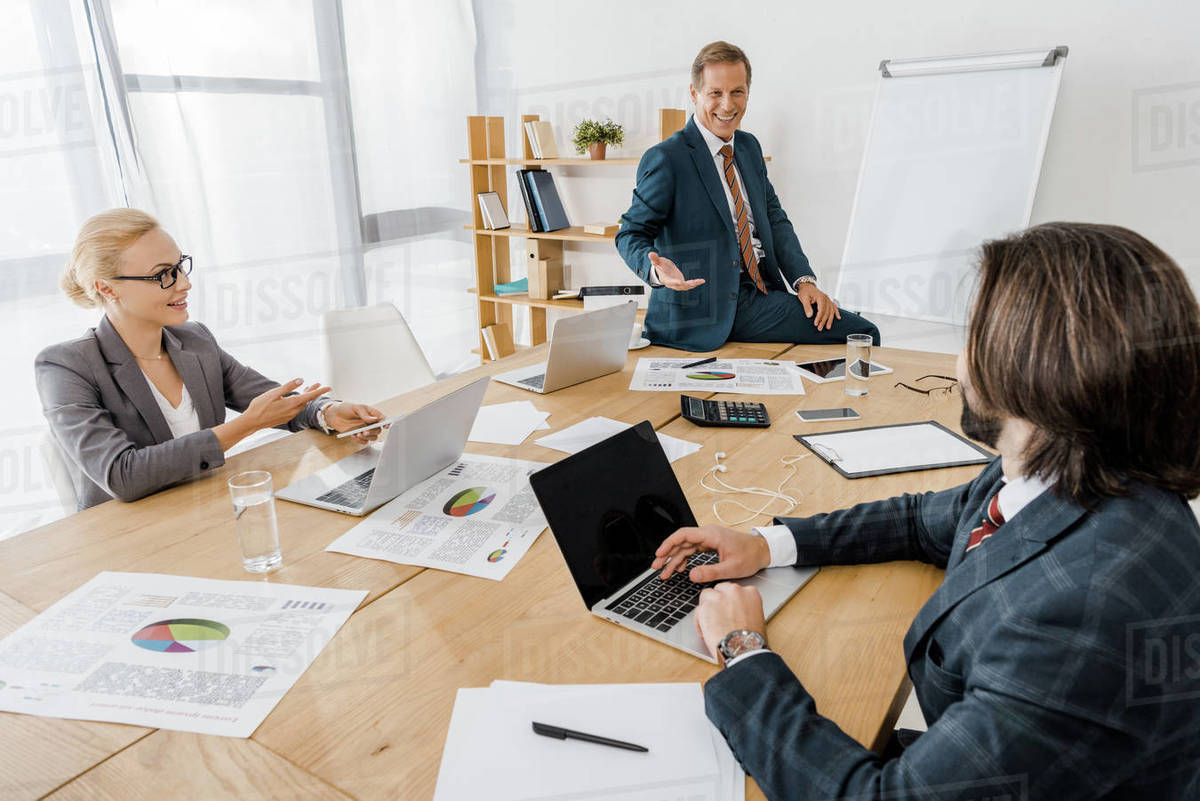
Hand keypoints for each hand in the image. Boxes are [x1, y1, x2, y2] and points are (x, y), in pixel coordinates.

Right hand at [242, 379, 330, 431]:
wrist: (252, 422)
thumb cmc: (260, 406)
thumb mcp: (274, 393)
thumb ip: (288, 386)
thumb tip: (301, 380)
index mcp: (292, 403)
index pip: (310, 396)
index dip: (320, 391)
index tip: (329, 387)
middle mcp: (293, 411)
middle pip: (307, 400)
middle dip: (313, 392)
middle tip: (318, 384)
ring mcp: (289, 416)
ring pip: (301, 405)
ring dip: (306, 397)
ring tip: (308, 389)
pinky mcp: (285, 418)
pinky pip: (296, 409)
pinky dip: (299, 402)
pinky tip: (296, 399)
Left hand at [324, 401, 386, 442]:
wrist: (335, 415)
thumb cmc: (347, 408)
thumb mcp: (356, 408)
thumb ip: (364, 414)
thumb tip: (373, 419)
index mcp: (373, 414)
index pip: (383, 419)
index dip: (386, 422)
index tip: (385, 426)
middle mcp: (371, 423)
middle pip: (378, 430)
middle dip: (372, 431)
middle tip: (365, 431)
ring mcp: (366, 430)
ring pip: (373, 437)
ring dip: (367, 437)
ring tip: (358, 434)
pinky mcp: (360, 436)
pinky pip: (364, 441)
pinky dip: (360, 440)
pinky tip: (354, 436)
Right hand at [649, 252, 704, 290]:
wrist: (662, 271)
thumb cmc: (659, 265)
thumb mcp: (657, 261)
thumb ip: (654, 258)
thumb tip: (650, 253)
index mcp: (665, 279)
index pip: (670, 282)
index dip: (675, 282)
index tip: (681, 282)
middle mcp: (672, 283)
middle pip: (680, 286)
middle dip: (687, 285)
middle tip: (694, 282)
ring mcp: (677, 284)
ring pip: (686, 286)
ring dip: (693, 284)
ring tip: (700, 281)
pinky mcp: (682, 283)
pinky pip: (689, 285)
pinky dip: (695, 283)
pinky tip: (701, 281)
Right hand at [651, 524, 770, 581]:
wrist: (763, 551)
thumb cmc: (750, 556)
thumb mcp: (731, 568)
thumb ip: (710, 572)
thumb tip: (692, 575)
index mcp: (711, 535)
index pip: (683, 535)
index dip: (668, 544)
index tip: (659, 554)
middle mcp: (707, 534)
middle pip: (681, 542)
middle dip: (667, 554)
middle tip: (657, 567)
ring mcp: (709, 539)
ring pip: (686, 547)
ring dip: (675, 559)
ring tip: (665, 572)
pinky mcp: (711, 544)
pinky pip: (693, 550)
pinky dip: (685, 559)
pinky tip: (681, 569)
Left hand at [695, 583, 766, 663]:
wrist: (744, 651)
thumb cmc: (752, 640)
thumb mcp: (756, 617)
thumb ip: (744, 608)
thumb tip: (735, 611)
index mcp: (750, 593)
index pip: (734, 590)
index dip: (729, 601)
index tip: (728, 609)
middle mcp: (735, 591)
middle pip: (719, 589)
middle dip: (717, 601)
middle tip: (718, 615)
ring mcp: (719, 598)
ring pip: (707, 596)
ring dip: (707, 608)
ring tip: (710, 624)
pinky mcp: (705, 607)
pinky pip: (698, 610)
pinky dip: (699, 621)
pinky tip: (705, 632)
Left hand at [796, 283, 840, 330]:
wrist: (807, 286)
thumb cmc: (805, 292)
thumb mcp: (804, 298)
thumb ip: (807, 307)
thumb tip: (809, 316)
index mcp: (821, 297)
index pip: (822, 310)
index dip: (819, 317)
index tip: (816, 324)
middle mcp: (826, 298)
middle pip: (827, 312)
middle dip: (823, 321)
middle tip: (819, 328)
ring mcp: (828, 300)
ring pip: (831, 311)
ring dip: (830, 320)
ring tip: (828, 327)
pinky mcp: (828, 301)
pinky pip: (834, 307)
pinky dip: (836, 312)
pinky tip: (838, 318)